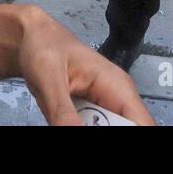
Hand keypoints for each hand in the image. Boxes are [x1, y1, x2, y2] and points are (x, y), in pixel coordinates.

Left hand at [0, 5, 153, 125]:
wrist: (31, 38)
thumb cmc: (44, 46)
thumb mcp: (49, 78)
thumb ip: (62, 111)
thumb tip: (75, 135)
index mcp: (117, 86)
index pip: (141, 123)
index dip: (131, 135)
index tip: (99, 135)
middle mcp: (116, 100)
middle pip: (125, 130)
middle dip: (100, 132)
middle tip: (69, 122)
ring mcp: (103, 109)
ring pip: (106, 130)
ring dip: (84, 128)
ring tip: (61, 117)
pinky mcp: (89, 116)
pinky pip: (90, 128)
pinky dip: (75, 128)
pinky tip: (61, 121)